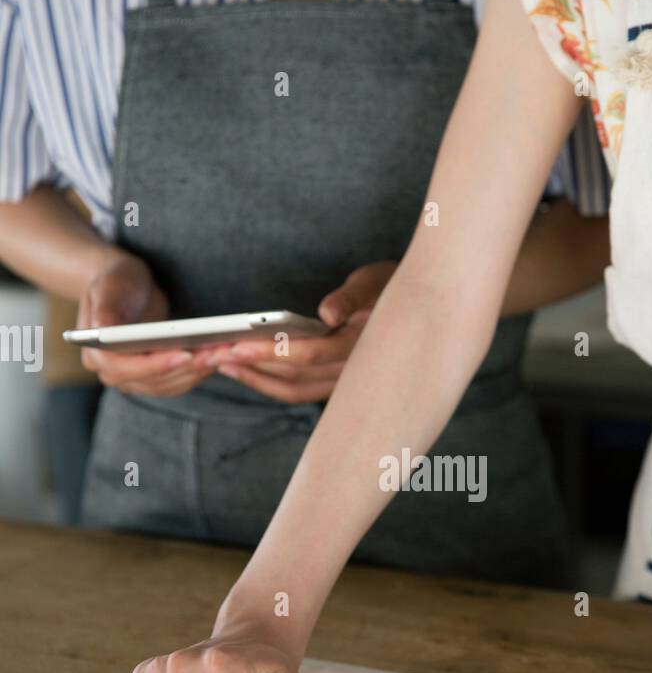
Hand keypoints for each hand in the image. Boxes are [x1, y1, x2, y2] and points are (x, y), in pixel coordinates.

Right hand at [79, 255, 216, 396]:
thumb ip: (106, 308)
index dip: (157, 365)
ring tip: (225, 353)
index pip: (127, 368)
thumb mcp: (110, 287)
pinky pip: (179, 380)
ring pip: (171, 384)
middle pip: (154, 380)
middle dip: (188, 367)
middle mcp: (113, 374)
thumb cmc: (117, 282)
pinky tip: (220, 356)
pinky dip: (200, 370)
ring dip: (199, 371)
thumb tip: (102, 328)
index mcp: (96, 355)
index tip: (185, 355)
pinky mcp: (154, 377)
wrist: (127, 288)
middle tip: (217, 353)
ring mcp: (134, 379)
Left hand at [210, 261, 396, 402]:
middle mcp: (353, 373)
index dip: (271, 351)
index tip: (235, 344)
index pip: (310, 354)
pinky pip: (298, 391)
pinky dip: (268, 383)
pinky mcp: (335, 385)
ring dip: (254, 378)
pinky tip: (242, 369)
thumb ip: (351, 296)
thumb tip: (328, 313)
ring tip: (218, 362)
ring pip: (293, 390)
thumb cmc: (391, 287)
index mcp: (362, 345)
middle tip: (210, 354)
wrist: (419, 312)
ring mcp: (344, 384)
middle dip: (250, 366)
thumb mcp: (376, 281)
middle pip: (293, 378)